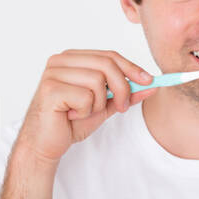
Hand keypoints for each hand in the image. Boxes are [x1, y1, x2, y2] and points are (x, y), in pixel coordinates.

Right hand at [18, 49, 159, 162]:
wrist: (46, 143)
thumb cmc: (70, 122)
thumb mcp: (104, 106)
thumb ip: (125, 94)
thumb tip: (152, 85)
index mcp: (74, 59)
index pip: (109, 55)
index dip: (132, 68)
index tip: (149, 81)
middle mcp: (61, 61)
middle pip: (107, 64)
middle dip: (122, 88)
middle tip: (121, 107)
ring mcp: (53, 72)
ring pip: (97, 80)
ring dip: (98, 103)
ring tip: (84, 112)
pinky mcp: (50, 88)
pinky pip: (85, 97)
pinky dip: (85, 111)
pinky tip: (72, 115)